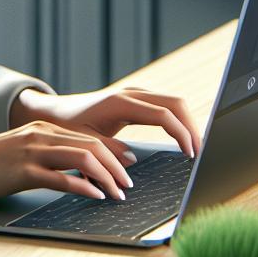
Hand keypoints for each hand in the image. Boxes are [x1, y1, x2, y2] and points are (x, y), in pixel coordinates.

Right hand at [0, 121, 134, 202]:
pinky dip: (83, 187)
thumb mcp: (20, 154)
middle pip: (92, 144)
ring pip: (82, 157)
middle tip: (129, 185)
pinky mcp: (22, 171)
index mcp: (42, 129)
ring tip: (118, 194)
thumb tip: (74, 172)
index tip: (130, 164)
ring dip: (106, 177)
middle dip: (116, 166)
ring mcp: (32, 151)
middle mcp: (41, 134)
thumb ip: (46, 157)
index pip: (88, 135)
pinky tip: (95, 197)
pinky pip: (61, 178)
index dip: (114, 150)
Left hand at [9, 86, 201, 166]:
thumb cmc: (67, 126)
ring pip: (173, 102)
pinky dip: (178, 119)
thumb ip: (107, 151)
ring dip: (187, 122)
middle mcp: (131, 94)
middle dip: (192, 126)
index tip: (191, 154)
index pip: (164, 114)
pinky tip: (182, 138)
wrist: (55, 111)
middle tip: (202, 153)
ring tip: (196, 147)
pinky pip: (165, 105)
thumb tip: (131, 162)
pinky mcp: (136, 99)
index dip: (182, 133)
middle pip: (176, 103)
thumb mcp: (84, 141)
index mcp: (121, 103)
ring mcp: (135, 94)